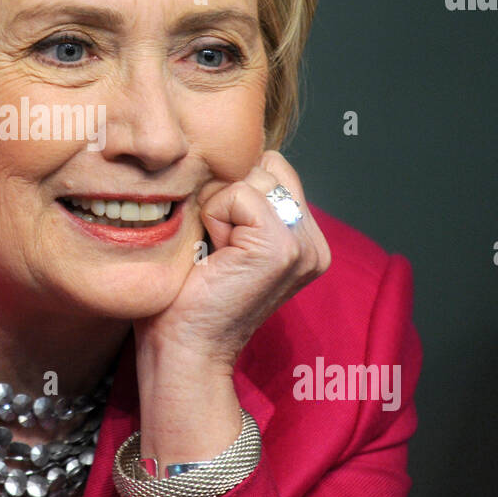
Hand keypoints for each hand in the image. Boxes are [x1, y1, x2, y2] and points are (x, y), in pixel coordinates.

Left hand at [134, 150, 331, 371]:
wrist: (183, 348)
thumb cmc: (187, 295)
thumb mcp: (223, 234)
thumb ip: (242, 197)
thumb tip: (228, 148)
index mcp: (305, 239)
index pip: (272, 167)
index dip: (231, 188)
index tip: (218, 238)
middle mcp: (314, 242)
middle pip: (266, 165)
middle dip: (227, 194)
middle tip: (214, 246)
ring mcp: (304, 245)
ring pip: (253, 176)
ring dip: (219, 206)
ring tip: (215, 251)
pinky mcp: (282, 247)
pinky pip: (240, 193)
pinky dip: (216, 215)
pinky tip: (214, 253)